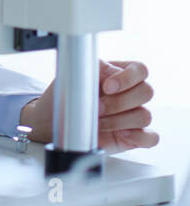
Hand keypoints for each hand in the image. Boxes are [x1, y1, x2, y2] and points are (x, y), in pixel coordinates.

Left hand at [18, 59, 158, 151]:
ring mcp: (133, 115)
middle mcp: (130, 94)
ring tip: (99, 122)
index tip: (106, 86)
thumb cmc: (66, 94)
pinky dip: (139, 137)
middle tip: (97, 107)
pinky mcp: (132, 137)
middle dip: (119, 102)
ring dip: (120, 120)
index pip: (140, 70)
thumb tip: (113, 73)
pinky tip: (121, 134)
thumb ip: (97, 68)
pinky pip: (151, 138)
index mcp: (120, 73)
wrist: (53, 120)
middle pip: (146, 92)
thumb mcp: (76, 74)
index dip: (128, 78)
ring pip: (145, 115)